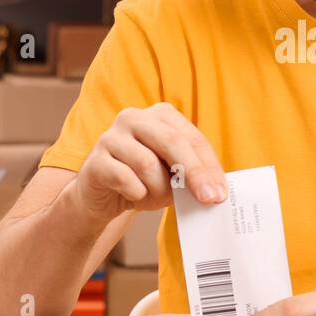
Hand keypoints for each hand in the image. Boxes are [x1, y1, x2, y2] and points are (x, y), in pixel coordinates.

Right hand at [72, 102, 226, 219]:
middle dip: (194, 173)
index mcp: (159, 115)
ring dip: (158, 188)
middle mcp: (134, 118)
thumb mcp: (171, 175)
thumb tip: (214, 190)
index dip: (209, 166)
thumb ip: (190, 175)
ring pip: (147, 163)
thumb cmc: (142, 181)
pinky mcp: (95, 160)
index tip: (220, 192)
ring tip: (155, 197)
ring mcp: (111, 136)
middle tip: (208, 199)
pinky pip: (124, 178)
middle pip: (172, 142)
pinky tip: (134, 195)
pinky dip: (136, 193)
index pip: (192, 137)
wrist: (101, 196)